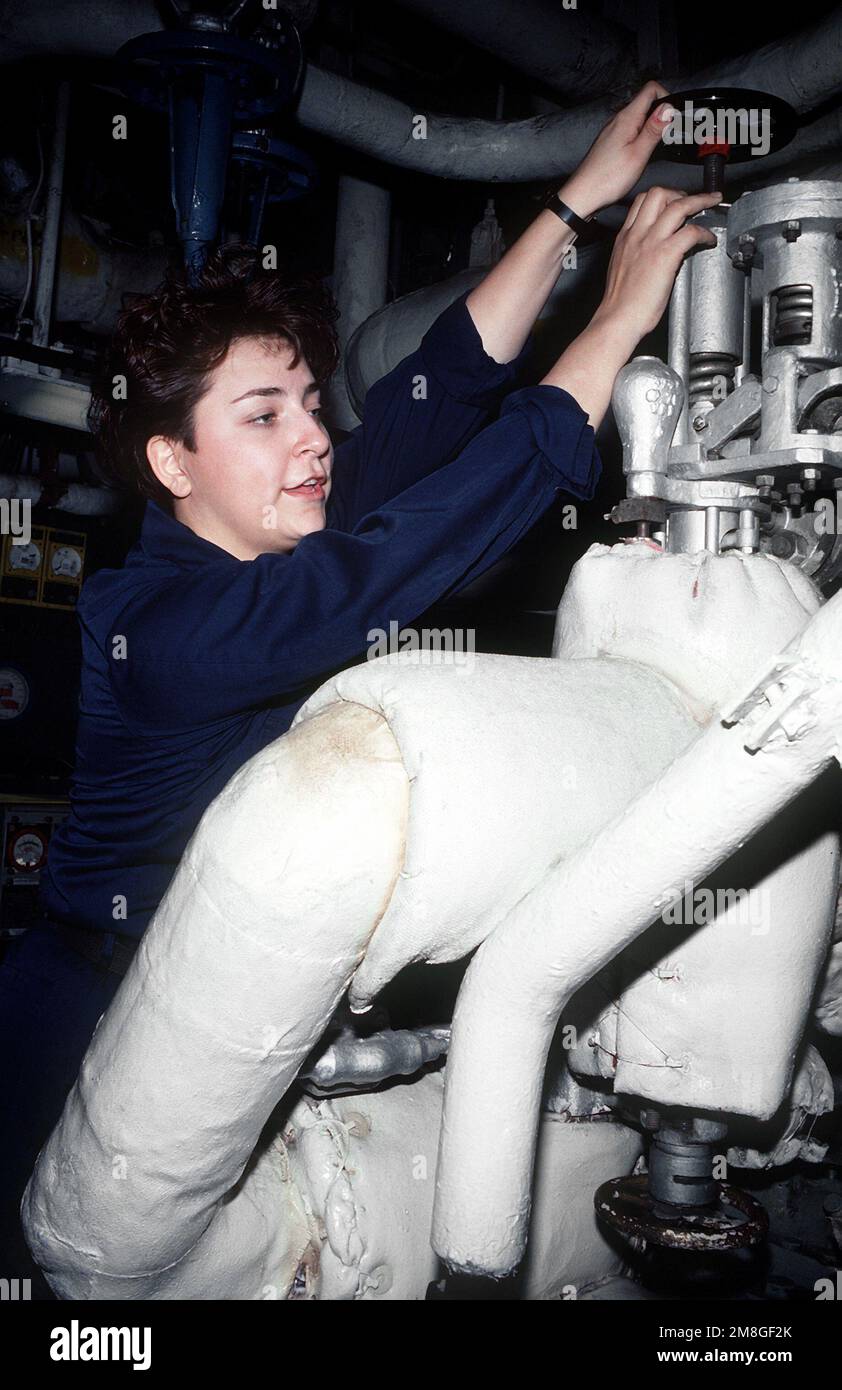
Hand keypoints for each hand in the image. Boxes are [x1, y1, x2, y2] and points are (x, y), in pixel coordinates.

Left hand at [559, 81, 675, 217]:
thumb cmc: (607, 179)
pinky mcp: (610, 141)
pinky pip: (630, 130)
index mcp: (626, 118)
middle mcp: (618, 120)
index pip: (651, 89)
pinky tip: (641, 153)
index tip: (674, 118)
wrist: (582, 195)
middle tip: (667, 137)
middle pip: (646, 102)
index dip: (667, 98)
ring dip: (651, 127)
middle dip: (661, 115)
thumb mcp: (638, 154)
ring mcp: (613, 130)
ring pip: (639, 117)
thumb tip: (669, 108)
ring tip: (654, 148)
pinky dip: (641, 136)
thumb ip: (654, 129)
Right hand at [592, 187, 721, 345]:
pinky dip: (705, 232)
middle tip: (694, 201)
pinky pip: (691, 232)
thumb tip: (653, 251)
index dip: (662, 196)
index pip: (642, 202)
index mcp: (625, 237)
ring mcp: (651, 243)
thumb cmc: (620, 303)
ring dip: (699, 201)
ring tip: (711, 203)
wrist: (617, 319)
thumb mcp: (621, 268)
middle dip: (680, 193)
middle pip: (658, 193)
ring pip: (677, 205)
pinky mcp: (665, 255)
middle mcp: (637, 234)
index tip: (675, 201)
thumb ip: (635, 253)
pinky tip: (709, 239)